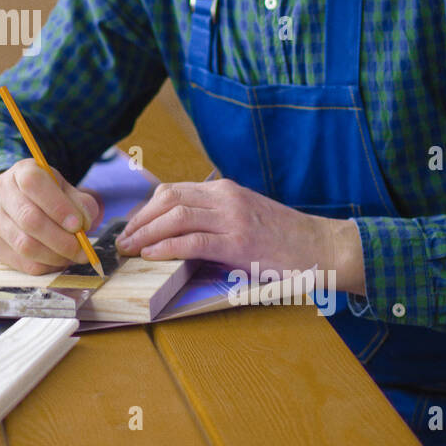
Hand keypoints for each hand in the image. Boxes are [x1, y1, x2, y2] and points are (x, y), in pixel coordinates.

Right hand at [0, 159, 102, 274]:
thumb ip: (79, 202)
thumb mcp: (61, 188)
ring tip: (71, 257)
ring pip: (25, 245)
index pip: (35, 185)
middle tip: (81, 250)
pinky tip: (56, 261)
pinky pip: (21, 263)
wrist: (3, 200)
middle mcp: (1, 192)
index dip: (58, 207)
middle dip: (61, 240)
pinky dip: (44, 266)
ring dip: (54, 256)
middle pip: (30, 220)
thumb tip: (84, 224)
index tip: (78, 225)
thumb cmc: (41, 194)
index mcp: (22, 172)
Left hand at [115, 179, 363, 290]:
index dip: (145, 210)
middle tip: (123, 241)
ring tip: (130, 249)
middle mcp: (225, 198)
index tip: (132, 227)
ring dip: (146, 234)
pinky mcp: (239, 242)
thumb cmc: (283, 237)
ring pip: (176, 217)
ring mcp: (233, 218)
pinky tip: (152, 255)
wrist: (322, 246)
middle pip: (168, 200)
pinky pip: (193, 241)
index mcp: (225, 190)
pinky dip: (167, 247)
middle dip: (139, 221)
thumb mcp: (244, 216)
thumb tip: (175, 231)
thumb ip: (214, 217)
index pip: (173, 191)